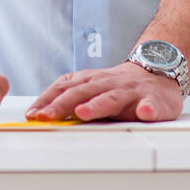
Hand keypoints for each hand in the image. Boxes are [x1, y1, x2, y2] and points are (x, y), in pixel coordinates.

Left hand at [26, 62, 182, 122]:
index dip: (47, 101)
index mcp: (90, 81)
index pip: (64, 88)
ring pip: (112, 98)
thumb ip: (68, 98)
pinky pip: (151, 104)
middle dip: (62, 105)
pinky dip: (147, 109)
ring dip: (97, 105)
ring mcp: (130, 92)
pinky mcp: (152, 100)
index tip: (33, 115)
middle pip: (82, 93)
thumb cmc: (118, 86)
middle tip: (46, 117)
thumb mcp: (90, 86)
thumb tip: (37, 115)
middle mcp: (107, 84)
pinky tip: (145, 113)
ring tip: (84, 113)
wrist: (157, 71)